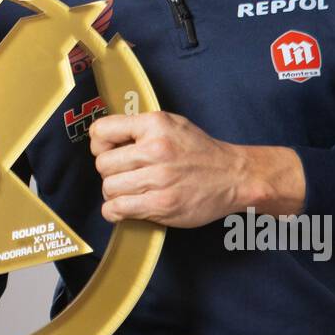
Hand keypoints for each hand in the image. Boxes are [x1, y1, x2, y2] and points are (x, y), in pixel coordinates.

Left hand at [89, 111, 305, 226]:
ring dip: (113, 192)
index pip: (101, 131)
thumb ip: (139, 128)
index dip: (100, 144)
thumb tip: (102, 139)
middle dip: (109, 171)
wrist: (233, 176)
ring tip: (129, 191)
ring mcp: (158, 179)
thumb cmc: (200, 151)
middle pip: (103, 164)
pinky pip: (117, 209)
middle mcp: (155, 150)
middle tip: (123, 174)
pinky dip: (114, 211)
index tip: (108, 151)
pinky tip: (124, 207)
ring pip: (108, 188)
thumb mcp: (171, 124)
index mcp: (154, 124)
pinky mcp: (161, 205)